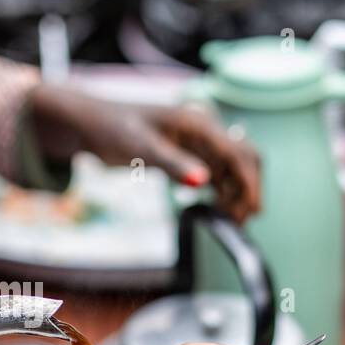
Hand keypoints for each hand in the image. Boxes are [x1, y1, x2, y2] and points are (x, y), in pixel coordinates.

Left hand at [29, 87, 261, 220]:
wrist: (93, 125)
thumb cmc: (114, 130)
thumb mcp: (142, 149)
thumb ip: (173, 165)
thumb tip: (203, 182)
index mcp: (198, 123)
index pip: (237, 153)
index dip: (249, 182)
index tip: (251, 210)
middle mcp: (204, 130)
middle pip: (242, 158)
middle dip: (248, 188)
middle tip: (244, 220)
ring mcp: (197, 142)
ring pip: (231, 168)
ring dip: (236, 192)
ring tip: (232, 220)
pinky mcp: (187, 154)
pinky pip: (215, 173)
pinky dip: (221, 190)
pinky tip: (217, 208)